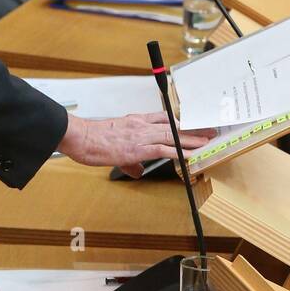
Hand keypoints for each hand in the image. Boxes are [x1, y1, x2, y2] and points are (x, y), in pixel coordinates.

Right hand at [57, 110, 215, 177]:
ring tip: (206, 141)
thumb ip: (130, 161)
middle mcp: (141, 125)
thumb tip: (138, 171)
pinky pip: (164, 149)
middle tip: (208, 131)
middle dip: (192, 129)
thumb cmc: (92, 139)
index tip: (191, 125)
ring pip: (172, 136)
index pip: (162, 119)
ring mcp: (140, 135)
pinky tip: (190, 154)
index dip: (179, 123)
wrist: (81, 137)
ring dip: (191, 139)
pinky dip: (179, 151)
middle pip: (173, 125)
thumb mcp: (114, 146)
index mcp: (135, 121)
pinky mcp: (138, 148)